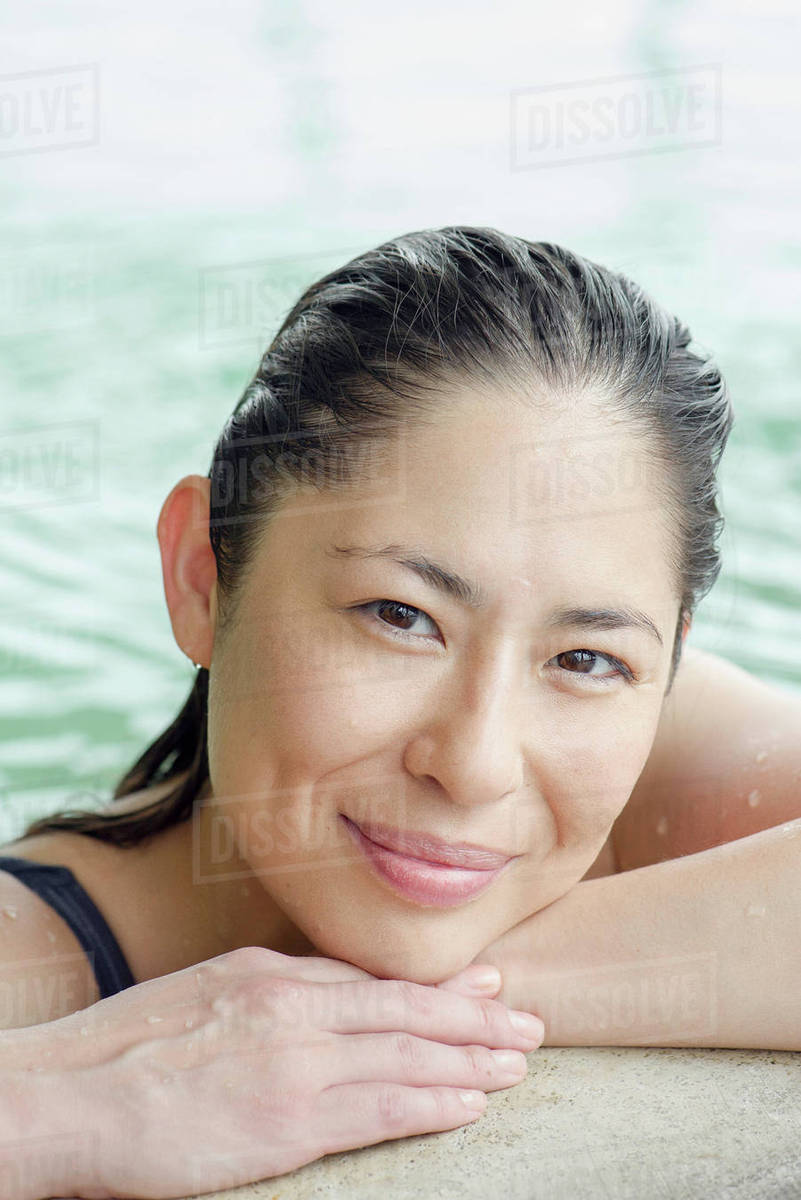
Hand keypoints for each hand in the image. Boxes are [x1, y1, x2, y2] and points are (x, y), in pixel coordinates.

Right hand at [47, 946, 543, 1197]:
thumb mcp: (206, 993)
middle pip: (408, 1008)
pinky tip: (470, 1103)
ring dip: (471, 1058)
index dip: (440, 984)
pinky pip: (382, 1108)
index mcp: (272, 974)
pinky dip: (434, 1101)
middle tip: (528, 1022)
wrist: (68, 1096)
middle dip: (475, 1016)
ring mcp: (296, 1062)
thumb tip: (329, 994)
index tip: (487, 983)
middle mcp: (294, 1007)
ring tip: (517, 1061)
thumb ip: (274, 993)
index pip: (376, 979)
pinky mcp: (288, 1122)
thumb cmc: (127, 1047)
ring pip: (408, 1055)